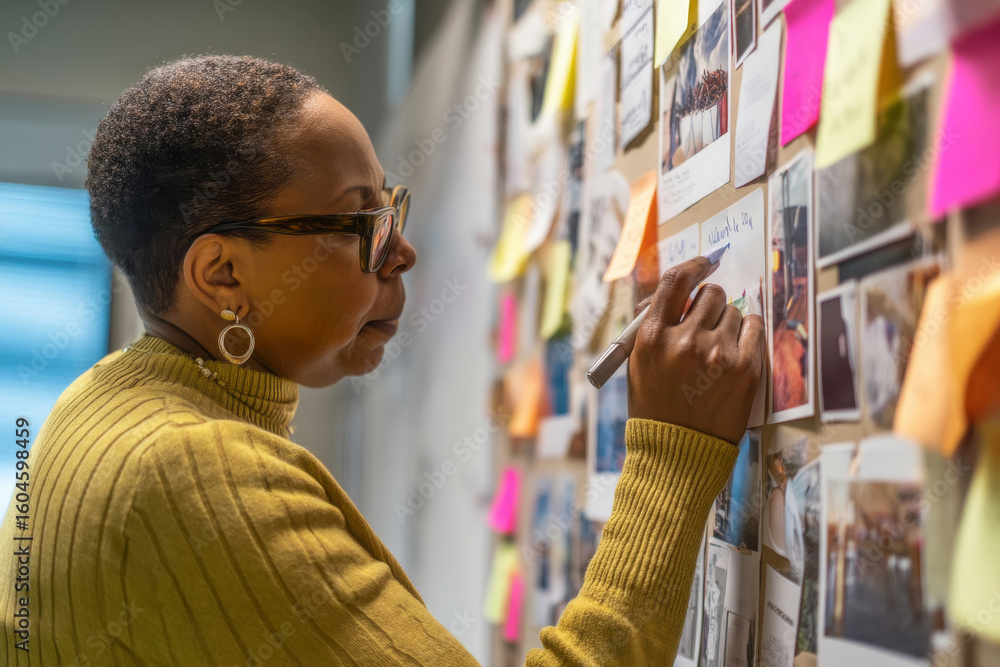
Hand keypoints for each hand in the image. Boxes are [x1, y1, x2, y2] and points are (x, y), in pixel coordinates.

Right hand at [627, 255, 765, 444]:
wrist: (675, 455)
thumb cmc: (654, 408)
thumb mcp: (640, 363)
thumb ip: (656, 325)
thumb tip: (680, 294)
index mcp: (652, 337)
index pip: (677, 281)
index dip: (694, 266)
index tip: (705, 264)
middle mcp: (685, 340)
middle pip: (711, 294)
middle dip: (710, 303)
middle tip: (707, 321)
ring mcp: (717, 354)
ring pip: (733, 312)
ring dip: (727, 323)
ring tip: (716, 349)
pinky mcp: (744, 369)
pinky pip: (754, 327)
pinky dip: (748, 332)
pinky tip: (737, 347)